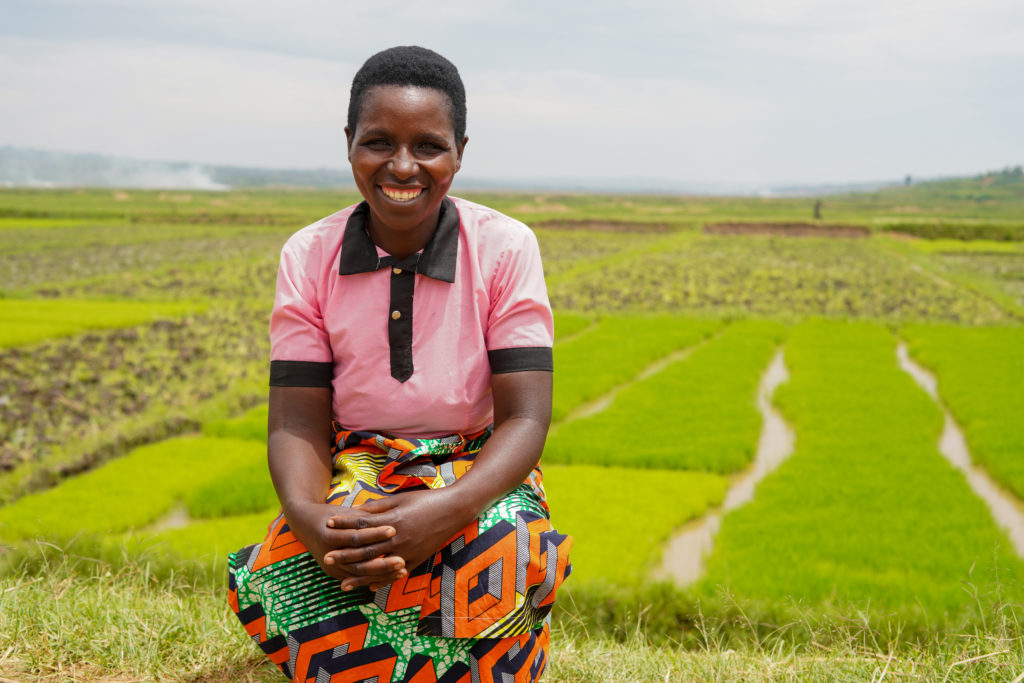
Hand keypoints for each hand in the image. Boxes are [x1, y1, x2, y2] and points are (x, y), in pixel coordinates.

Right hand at [285, 500, 407, 587]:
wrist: (304, 524)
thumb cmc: (328, 514)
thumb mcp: (343, 512)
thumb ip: (362, 516)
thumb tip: (387, 515)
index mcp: (329, 535)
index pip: (356, 536)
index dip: (374, 533)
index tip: (393, 529)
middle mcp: (329, 554)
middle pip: (359, 560)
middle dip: (381, 562)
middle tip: (402, 561)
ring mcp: (331, 566)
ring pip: (360, 573)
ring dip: (381, 574)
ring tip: (402, 569)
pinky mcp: (336, 573)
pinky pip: (357, 578)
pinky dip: (374, 579)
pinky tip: (391, 577)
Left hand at [325, 488, 470, 590]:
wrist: (455, 509)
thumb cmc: (427, 499)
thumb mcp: (400, 499)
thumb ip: (379, 507)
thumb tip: (357, 510)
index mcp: (393, 520)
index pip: (362, 524)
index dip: (344, 523)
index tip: (327, 523)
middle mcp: (398, 538)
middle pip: (366, 549)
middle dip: (345, 554)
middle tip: (326, 558)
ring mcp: (408, 551)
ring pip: (378, 566)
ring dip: (359, 575)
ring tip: (343, 583)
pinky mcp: (418, 559)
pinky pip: (397, 574)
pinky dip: (382, 581)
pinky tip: (369, 587)